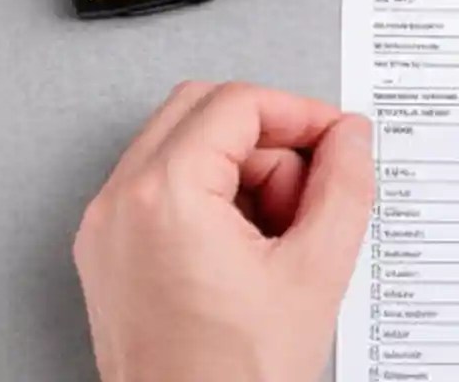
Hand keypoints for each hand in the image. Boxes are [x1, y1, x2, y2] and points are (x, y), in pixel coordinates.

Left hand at [73, 82, 375, 381]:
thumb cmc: (236, 376)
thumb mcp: (317, 270)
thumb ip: (345, 187)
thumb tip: (350, 137)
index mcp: (163, 198)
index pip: (237, 104)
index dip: (300, 112)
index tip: (336, 138)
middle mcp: (120, 205)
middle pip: (202, 112)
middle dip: (270, 138)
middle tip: (313, 181)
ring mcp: (108, 229)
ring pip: (185, 148)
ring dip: (246, 171)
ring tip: (286, 233)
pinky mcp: (113, 253)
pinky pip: (167, 190)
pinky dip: (217, 199)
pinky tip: (256, 248)